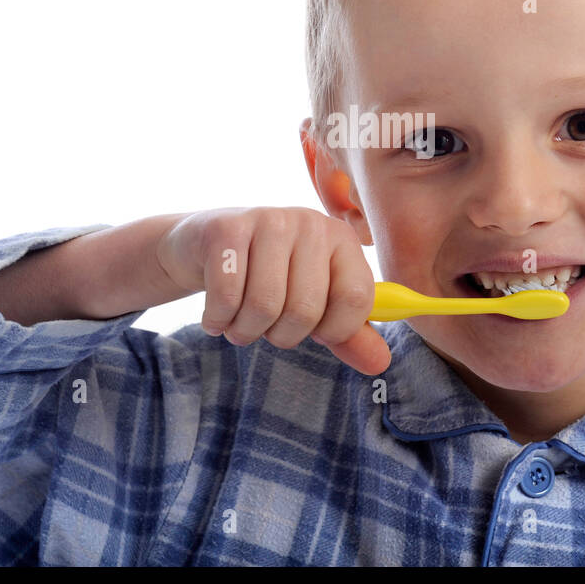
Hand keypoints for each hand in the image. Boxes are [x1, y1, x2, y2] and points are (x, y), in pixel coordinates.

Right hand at [157, 207, 389, 374]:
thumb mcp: (314, 302)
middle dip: (281, 335)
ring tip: (238, 322)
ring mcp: (268, 220)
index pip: (356, 298)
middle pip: (305, 309)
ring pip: (264, 306)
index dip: (333, 330)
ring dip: (245, 331)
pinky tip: (216, 316)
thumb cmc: (268, 277)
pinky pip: (227, 297)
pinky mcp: (226, 228)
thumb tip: (380, 363)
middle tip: (265, 327)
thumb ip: (348, 333)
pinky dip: (218, 320)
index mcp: (341, 239)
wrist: (204, 246)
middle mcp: (310, 223)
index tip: (313, 330)